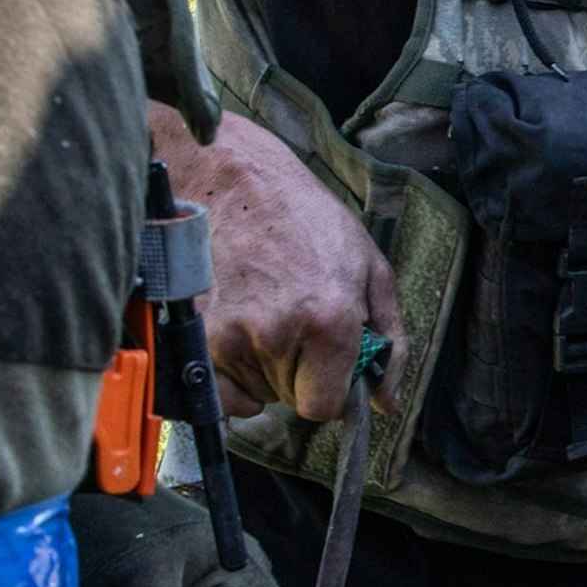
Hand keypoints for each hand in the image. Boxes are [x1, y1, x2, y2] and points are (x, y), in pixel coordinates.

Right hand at [149, 106, 398, 422]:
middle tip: (296, 319)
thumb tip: (387, 403)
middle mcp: (278, 334)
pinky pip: (218, 391)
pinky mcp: (196, 332)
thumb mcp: (370, 268)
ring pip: (255, 391)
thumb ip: (390, 341)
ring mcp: (230, 336)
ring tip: (267, 310)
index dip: (330, 388)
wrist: (235, 179)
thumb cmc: (308, 218)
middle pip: (290, 399)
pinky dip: (229, 377)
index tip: (328, 362)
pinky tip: (239, 331)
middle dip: (300, 372)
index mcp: (330, 320)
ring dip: (265, 366)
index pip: (325, 407)